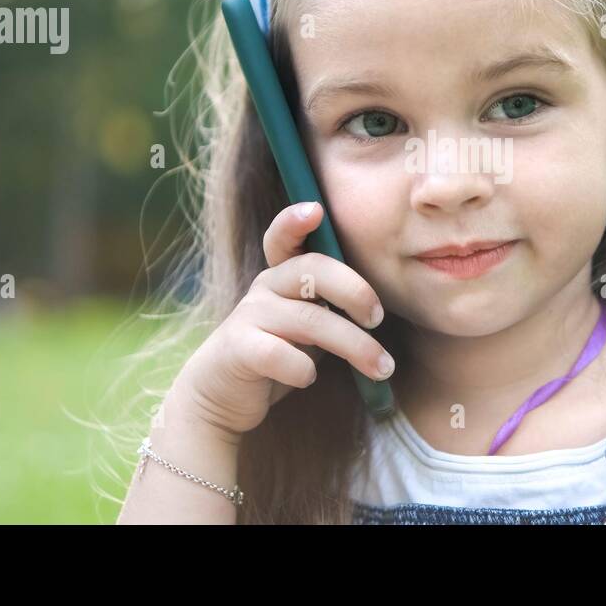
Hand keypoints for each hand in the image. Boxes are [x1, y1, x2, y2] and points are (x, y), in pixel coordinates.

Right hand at [167, 201, 391, 441]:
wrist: (223, 395)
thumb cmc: (279, 353)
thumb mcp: (308, 322)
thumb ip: (331, 304)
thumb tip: (382, 307)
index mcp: (284, 274)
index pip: (284, 237)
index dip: (295, 221)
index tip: (316, 210)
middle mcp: (265, 286)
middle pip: (313, 270)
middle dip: (354, 291)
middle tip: (377, 319)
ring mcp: (249, 315)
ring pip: (310, 320)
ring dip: (355, 345)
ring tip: (382, 368)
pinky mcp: (239, 348)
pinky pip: (280, 353)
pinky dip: (303, 369)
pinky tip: (309, 378)